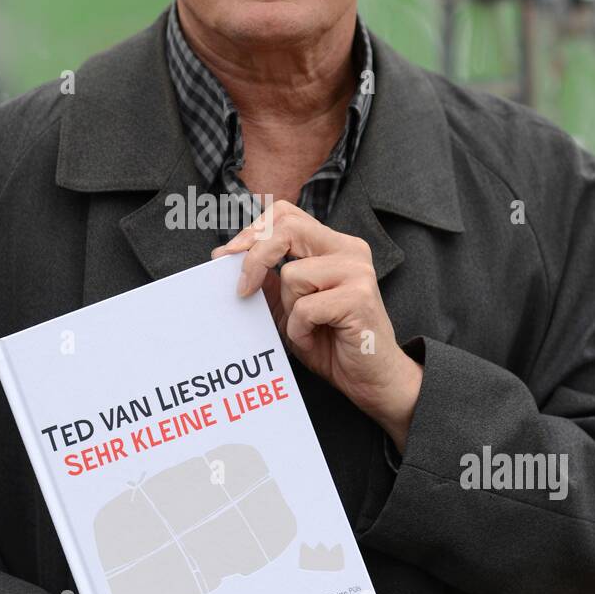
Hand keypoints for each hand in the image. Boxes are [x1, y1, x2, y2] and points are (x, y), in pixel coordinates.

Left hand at [211, 199, 422, 453]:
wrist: (371, 379)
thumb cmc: (330, 343)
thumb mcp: (288, 307)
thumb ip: (266, 280)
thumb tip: (223, 256)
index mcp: (333, 245)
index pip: (286, 214)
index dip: (253, 231)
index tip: (226, 256)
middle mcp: (349, 250)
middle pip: (287, 227)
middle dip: (255, 257)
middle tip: (243, 289)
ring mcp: (357, 272)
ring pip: (292, 275)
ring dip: (288, 309)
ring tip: (305, 328)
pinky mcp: (358, 298)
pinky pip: (305, 307)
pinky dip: (300, 330)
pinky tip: (315, 339)